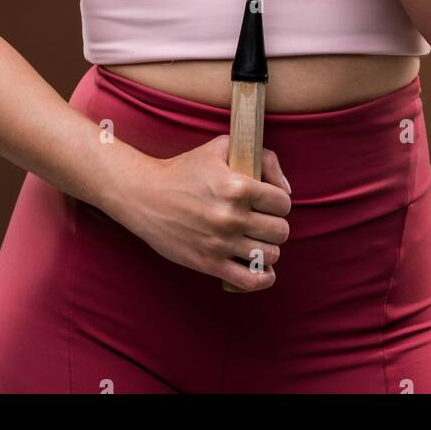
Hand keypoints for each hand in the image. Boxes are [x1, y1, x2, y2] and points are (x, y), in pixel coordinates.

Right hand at [114, 135, 291, 290]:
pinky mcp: (209, 264)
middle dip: (276, 225)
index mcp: (238, 186)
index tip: (268, 203)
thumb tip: (286, 189)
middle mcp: (232, 216)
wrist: (145, 195)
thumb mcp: (222, 149)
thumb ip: (263, 158)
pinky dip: (263, 277)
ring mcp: (221, 243)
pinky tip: (262, 269)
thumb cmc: (184, 170)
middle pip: (280, 230)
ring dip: (269, 248)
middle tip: (262, 221)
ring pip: (270, 255)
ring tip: (258, 241)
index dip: (279, 202)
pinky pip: (250, 280)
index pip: (283, 203)